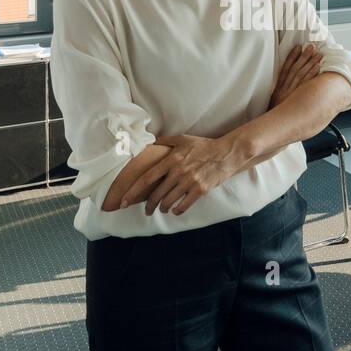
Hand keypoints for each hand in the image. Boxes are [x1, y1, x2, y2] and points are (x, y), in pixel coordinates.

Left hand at [117, 133, 244, 215]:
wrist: (226, 153)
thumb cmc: (203, 146)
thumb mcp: (182, 139)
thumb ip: (163, 142)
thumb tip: (147, 144)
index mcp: (171, 159)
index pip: (146, 178)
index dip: (133, 192)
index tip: (124, 201)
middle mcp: (178, 172)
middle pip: (156, 194)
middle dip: (148, 206)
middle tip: (146, 210)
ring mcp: (190, 182)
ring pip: (168, 202)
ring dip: (162, 208)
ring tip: (162, 209)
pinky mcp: (200, 190)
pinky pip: (183, 206)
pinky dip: (177, 211)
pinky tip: (175, 210)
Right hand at [269, 43, 322, 109]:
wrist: (273, 127)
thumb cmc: (275, 114)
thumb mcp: (274, 101)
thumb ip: (280, 90)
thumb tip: (287, 80)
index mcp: (278, 88)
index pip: (285, 68)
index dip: (291, 57)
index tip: (297, 48)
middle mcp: (285, 89)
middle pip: (296, 69)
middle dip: (304, 57)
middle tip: (311, 47)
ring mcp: (293, 94)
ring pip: (302, 75)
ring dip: (311, 64)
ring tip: (318, 55)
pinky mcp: (299, 99)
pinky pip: (307, 85)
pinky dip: (312, 75)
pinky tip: (318, 68)